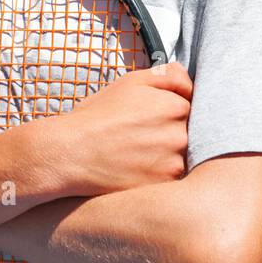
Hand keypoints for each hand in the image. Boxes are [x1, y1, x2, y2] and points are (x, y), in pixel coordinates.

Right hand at [52, 61, 192, 196]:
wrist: (69, 153)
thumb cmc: (97, 116)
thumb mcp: (131, 82)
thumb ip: (168, 76)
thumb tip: (192, 85)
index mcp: (175, 106)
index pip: (192, 108)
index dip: (172, 113)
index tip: (154, 119)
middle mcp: (180, 135)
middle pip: (190, 133)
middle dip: (172, 134)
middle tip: (145, 138)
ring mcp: (174, 163)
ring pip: (183, 157)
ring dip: (168, 156)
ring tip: (139, 154)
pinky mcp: (163, 186)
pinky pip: (173, 179)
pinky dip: (160, 174)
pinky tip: (138, 169)